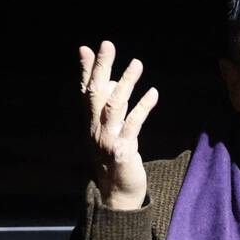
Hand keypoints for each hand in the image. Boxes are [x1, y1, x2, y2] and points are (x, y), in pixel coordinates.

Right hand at [79, 40, 158, 209]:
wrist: (117, 195)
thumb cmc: (115, 159)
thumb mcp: (109, 130)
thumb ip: (109, 105)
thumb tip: (111, 80)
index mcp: (91, 123)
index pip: (86, 91)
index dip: (86, 70)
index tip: (86, 48)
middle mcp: (95, 128)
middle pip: (96, 93)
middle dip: (101, 67)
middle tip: (107, 44)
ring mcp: (107, 139)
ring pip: (114, 105)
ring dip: (125, 83)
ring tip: (137, 63)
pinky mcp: (122, 151)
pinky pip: (133, 124)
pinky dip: (143, 107)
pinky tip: (153, 93)